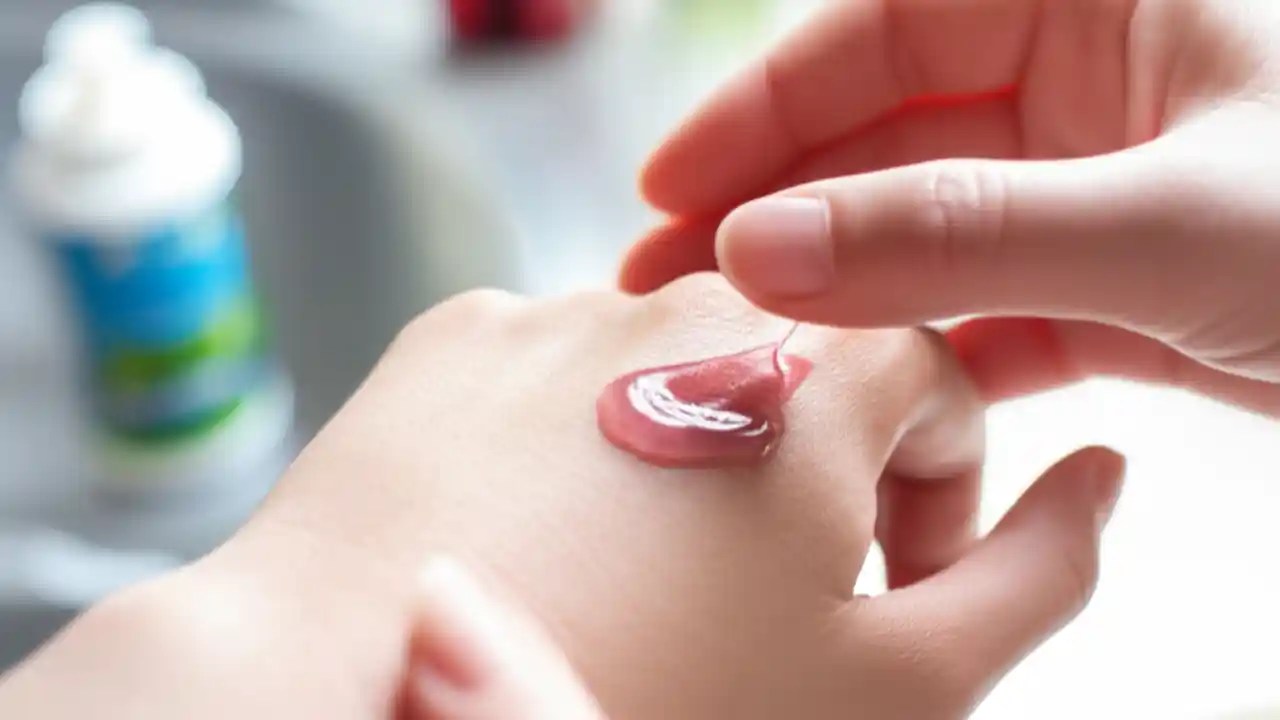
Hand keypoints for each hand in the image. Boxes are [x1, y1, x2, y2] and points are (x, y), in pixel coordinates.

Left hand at [0, 277, 1123, 718]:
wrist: (356, 701)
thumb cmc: (656, 704)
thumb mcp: (904, 682)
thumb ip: (1036, 572)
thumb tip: (1095, 476)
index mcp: (821, 365)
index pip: (938, 375)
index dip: (934, 486)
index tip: (886, 577)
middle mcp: (690, 301)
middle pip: (806, 366)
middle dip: (814, 474)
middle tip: (766, 592)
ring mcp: (558, 312)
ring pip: (678, 373)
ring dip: (690, 455)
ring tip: (642, 574)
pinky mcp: (457, 339)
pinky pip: (559, 375)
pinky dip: (577, 440)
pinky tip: (543, 535)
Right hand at [624, 0, 1279, 415]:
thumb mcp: (1177, 218)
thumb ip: (961, 230)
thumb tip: (764, 246)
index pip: (884, 26)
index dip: (763, 105)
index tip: (673, 187)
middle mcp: (1093, 79)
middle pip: (882, 133)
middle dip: (775, 208)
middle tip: (663, 279)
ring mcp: (1098, 188)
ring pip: (925, 230)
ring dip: (835, 289)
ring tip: (734, 344)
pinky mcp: (1118, 288)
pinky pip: (990, 310)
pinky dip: (925, 352)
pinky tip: (863, 391)